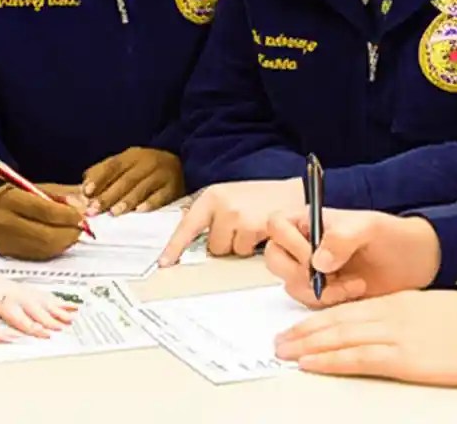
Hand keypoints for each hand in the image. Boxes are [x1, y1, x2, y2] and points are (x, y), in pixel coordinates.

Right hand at [0, 183, 89, 260]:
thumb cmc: (16, 194)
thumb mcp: (36, 186)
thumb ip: (62, 194)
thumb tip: (84, 206)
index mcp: (10, 199)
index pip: (45, 211)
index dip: (68, 215)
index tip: (82, 215)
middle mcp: (5, 222)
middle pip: (46, 235)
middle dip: (70, 232)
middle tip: (82, 227)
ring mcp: (6, 241)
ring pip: (44, 248)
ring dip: (65, 242)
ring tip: (74, 233)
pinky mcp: (9, 253)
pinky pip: (38, 255)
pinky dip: (55, 248)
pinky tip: (61, 241)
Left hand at [0, 255, 76, 341]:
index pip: (9, 308)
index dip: (26, 321)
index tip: (42, 333)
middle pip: (27, 300)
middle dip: (46, 314)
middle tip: (63, 327)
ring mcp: (5, 283)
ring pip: (33, 295)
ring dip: (51, 306)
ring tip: (70, 316)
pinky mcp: (7, 284)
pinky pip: (31, 292)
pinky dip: (48, 298)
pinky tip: (61, 304)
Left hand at [82, 147, 183, 215]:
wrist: (182, 165)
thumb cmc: (145, 170)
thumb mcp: (126, 165)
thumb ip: (104, 173)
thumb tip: (83, 187)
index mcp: (132, 155)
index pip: (113, 166)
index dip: (99, 179)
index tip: (86, 192)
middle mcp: (148, 162)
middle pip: (126, 179)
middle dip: (108, 195)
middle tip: (94, 210)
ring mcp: (162, 174)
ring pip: (142, 188)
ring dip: (127, 201)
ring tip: (113, 212)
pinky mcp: (174, 188)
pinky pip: (161, 196)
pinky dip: (150, 204)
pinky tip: (140, 211)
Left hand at [158, 178, 303, 266]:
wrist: (292, 194)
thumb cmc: (259, 198)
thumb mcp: (229, 197)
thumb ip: (209, 213)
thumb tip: (187, 229)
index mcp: (211, 197)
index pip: (187, 226)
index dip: (174, 247)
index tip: (164, 262)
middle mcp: (222, 206)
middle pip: (212, 246)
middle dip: (226, 242)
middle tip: (240, 227)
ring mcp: (238, 217)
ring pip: (230, 251)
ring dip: (241, 244)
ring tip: (253, 227)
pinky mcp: (254, 228)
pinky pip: (246, 251)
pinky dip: (255, 245)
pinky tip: (262, 230)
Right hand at [264, 209, 441, 308]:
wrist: (412, 263)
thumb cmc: (391, 235)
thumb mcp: (369, 228)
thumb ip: (342, 237)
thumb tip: (318, 260)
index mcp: (307, 220)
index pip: (276, 226)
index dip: (290, 243)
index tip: (314, 256)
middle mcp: (302, 243)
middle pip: (275, 259)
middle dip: (301, 273)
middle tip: (329, 276)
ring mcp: (309, 269)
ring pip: (290, 284)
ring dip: (320, 291)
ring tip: (352, 284)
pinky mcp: (320, 292)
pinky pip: (307, 302)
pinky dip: (328, 302)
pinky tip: (353, 291)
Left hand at [275, 290, 456, 386]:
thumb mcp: (435, 311)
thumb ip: (407, 318)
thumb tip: (387, 331)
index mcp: (398, 301)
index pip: (347, 308)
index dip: (318, 318)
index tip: (298, 325)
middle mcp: (390, 314)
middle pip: (335, 321)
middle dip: (303, 331)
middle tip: (279, 340)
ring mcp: (396, 335)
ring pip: (339, 337)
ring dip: (307, 346)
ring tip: (283, 352)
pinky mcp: (405, 358)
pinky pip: (357, 358)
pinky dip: (330, 360)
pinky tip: (310, 363)